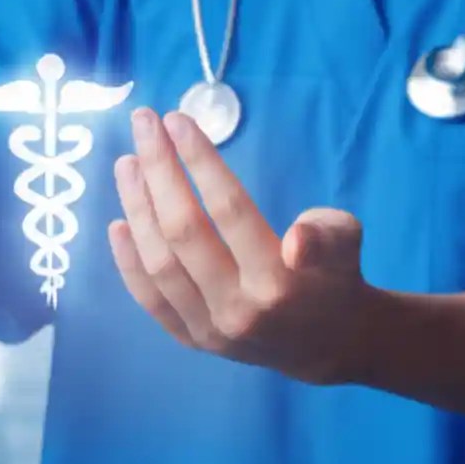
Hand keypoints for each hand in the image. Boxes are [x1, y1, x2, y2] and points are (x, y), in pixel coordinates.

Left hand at [108, 109, 376, 384]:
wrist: (325, 344)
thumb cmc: (333, 275)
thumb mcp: (347, 244)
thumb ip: (329, 234)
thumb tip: (299, 238)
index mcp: (278, 282)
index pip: (230, 211)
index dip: (201, 162)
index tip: (177, 120)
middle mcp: (237, 309)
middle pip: (185, 232)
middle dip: (159, 171)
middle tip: (143, 124)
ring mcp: (208, 329)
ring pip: (159, 264)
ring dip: (137, 209)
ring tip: (127, 164)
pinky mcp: (190, 340)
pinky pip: (150, 298)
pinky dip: (128, 261)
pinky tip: (117, 222)